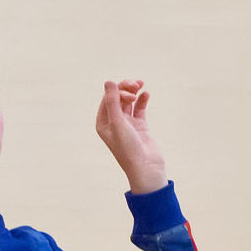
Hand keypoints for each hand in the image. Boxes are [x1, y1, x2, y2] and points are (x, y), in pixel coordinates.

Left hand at [95, 79, 167, 194]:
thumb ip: (112, 102)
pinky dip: (142, 100)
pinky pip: (140, 109)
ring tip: (141, 84)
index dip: (118, 90)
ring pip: (129, 102)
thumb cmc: (128, 149)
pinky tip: (146, 94)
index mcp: (103, 123)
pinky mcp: (140, 126)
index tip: (130, 93)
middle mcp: (114, 122)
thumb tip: (109, 81)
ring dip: (134, 92)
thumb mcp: (118, 124)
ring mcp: (127, 124)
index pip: (107, 98)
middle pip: (117, 98)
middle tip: (136, 84)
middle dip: (126, 89)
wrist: (146, 168)